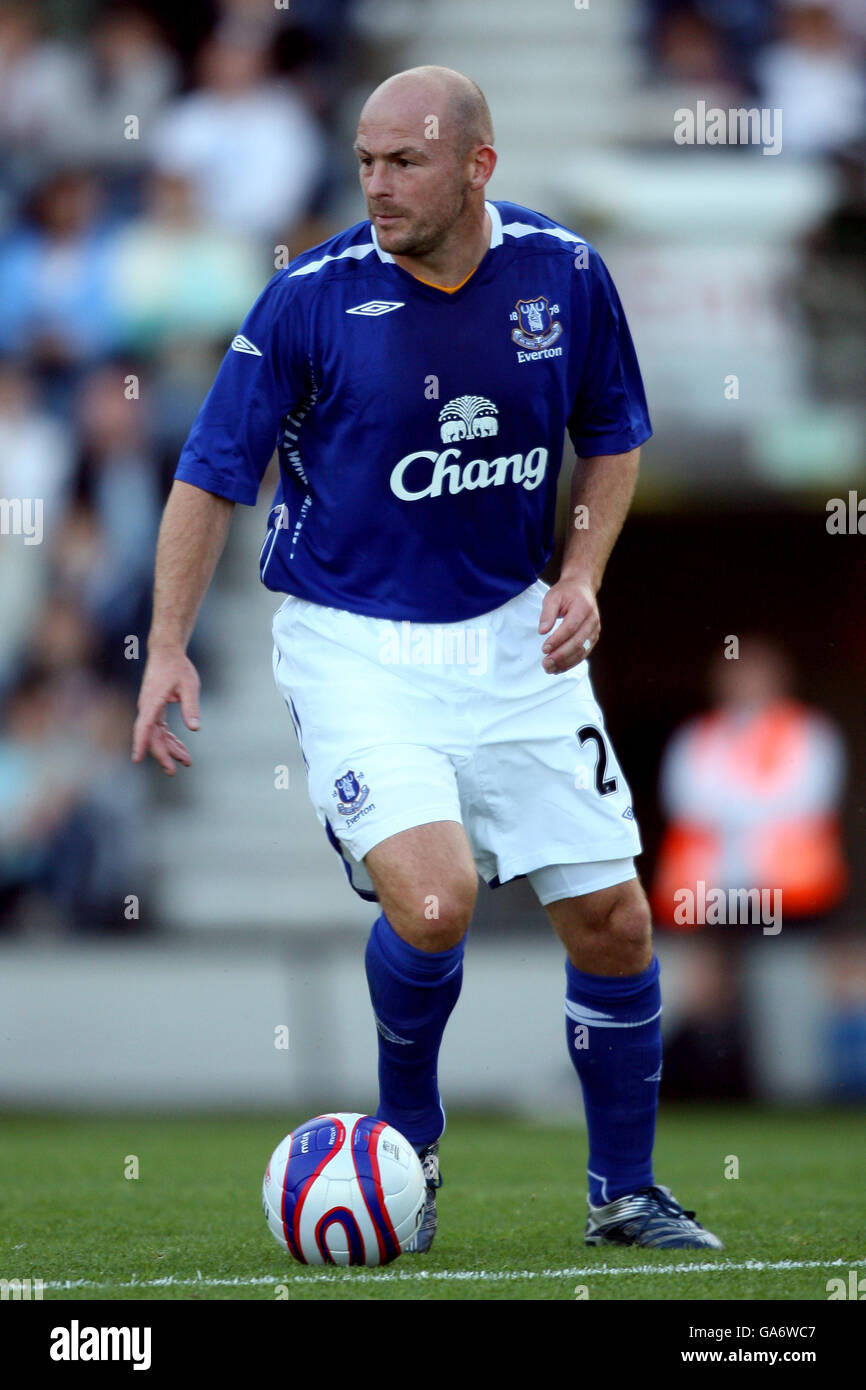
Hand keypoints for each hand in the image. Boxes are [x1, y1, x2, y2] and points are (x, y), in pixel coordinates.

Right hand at [131, 647, 200, 774]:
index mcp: (152, 702)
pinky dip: (169, 739)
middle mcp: (147, 708)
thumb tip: (194, 728)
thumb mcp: (190, 686)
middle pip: (151, 737)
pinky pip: (160, 729)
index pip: (144, 727)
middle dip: (162, 755)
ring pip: (156, 735)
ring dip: (169, 748)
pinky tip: (180, 747)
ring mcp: (150, 709)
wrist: (166, 652)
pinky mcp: (155, 708)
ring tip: (186, 761)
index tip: (137, 759)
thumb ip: (191, 707)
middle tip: (173, 771)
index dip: (140, 744)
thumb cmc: (178, 667)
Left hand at [538, 577, 599, 673]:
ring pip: (581, 651)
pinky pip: (583, 653)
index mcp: (583, 607)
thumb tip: (542, 631)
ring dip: (565, 663)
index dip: (557, 640)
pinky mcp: (593, 638)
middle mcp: (592, 620)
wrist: (582, 588)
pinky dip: (571, 662)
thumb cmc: (566, 592)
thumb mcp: (552, 597)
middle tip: (545, 664)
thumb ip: (547, 614)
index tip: (544, 649)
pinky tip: (558, 668)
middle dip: (560, 655)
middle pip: (577, 642)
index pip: (570, 627)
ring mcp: (595, 630)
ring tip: (549, 669)